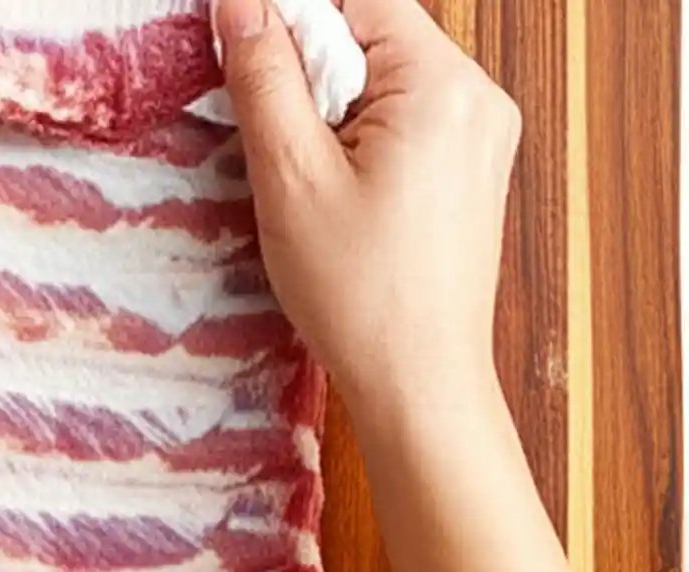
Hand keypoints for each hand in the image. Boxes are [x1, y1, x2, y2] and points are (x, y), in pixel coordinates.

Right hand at [216, 0, 520, 404]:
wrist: (418, 381)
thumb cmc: (360, 293)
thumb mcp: (290, 176)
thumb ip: (264, 76)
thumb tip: (241, 3)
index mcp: (443, 86)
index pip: (356, 0)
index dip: (291, 20)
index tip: (247, 63)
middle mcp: (478, 97)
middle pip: (373, 34)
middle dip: (311, 71)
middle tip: (281, 142)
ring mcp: (482, 134)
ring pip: (385, 77)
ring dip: (331, 107)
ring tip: (310, 177)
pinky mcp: (471, 168)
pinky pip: (405, 117)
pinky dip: (359, 135)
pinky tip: (338, 192)